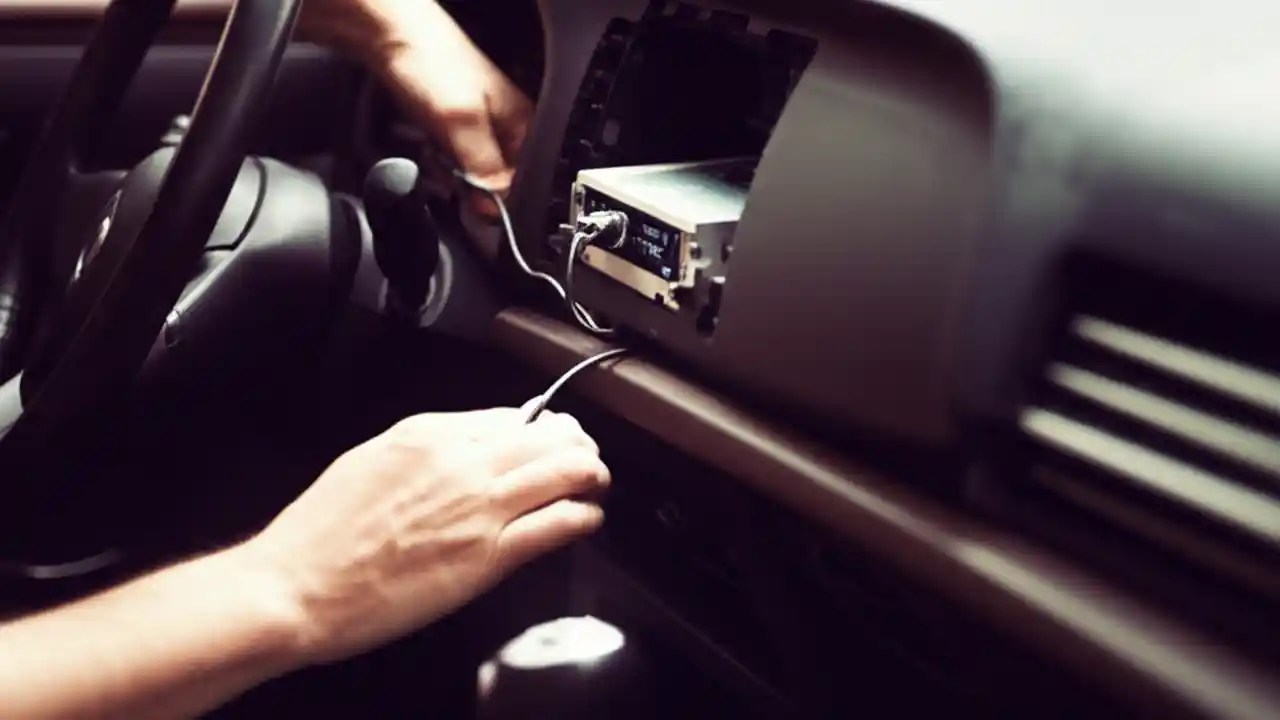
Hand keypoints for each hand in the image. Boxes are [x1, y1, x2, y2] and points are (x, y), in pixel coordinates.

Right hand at [238, 408, 607, 663]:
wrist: (298, 585)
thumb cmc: (321, 534)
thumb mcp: (370, 462)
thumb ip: (422, 451)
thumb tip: (457, 447)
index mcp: (429, 434)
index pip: (512, 416)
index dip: (541, 428)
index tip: (549, 438)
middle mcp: (462, 461)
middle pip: (549, 436)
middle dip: (577, 445)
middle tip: (585, 458)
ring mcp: (480, 507)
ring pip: (566, 471)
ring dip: (591, 475)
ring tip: (595, 483)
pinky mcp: (489, 555)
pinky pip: (559, 523)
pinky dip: (583, 517)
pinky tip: (587, 519)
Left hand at [299, 0, 533, 206]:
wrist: (389, 33)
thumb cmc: (432, 63)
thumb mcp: (461, 124)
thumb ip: (482, 168)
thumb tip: (495, 209)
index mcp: (523, 123)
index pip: (525, 181)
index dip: (501, 200)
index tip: (477, 208)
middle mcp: (505, 126)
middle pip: (496, 181)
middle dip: (470, 188)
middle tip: (449, 176)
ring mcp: (477, 125)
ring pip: (471, 173)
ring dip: (449, 176)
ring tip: (435, 160)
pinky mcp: (452, 125)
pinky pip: (450, 159)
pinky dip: (437, 162)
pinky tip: (426, 152)